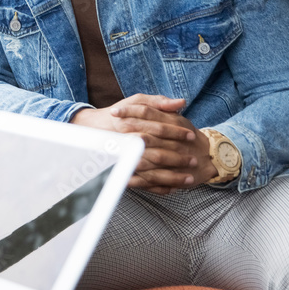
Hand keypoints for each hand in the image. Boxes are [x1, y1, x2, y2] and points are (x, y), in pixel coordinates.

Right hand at [71, 93, 217, 191]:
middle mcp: (127, 144)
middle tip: (195, 160)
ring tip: (190, 178)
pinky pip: (144, 185)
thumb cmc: (120, 114)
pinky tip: (174, 188)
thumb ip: (159, 102)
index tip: (192, 135)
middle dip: (178, 158)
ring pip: (152, 173)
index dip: (176, 132)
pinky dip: (159, 188)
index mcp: (131, 124)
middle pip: (157, 154)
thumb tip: (181, 102)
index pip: (158, 129)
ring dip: (173, 177)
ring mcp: (126, 161)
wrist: (93, 129)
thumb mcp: (137, 101)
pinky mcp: (124, 173)